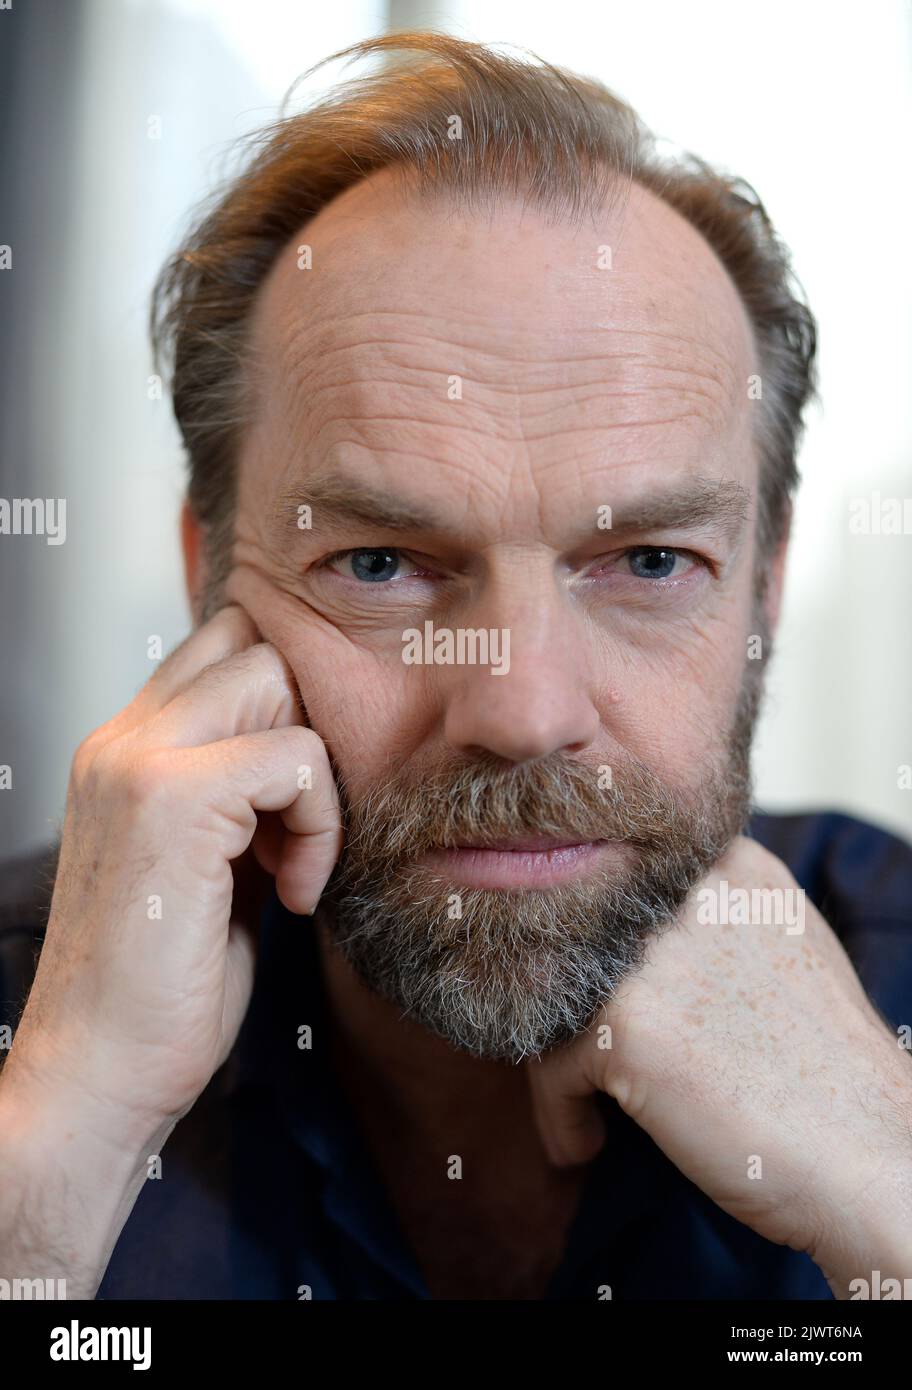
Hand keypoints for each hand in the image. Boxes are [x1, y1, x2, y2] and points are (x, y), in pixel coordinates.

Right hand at [3, 605, 342, 1146]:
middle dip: (306, 728)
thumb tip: (307, 753)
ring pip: (277, 681)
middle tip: (297, 827)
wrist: (99, 1078)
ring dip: (315, 779)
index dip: (287, 705)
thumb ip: (240, 797)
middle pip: (257, 647)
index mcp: (123, 751)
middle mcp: (119, 740)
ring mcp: (137, 761)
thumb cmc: (158, 990)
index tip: (299, 802)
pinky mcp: (172, 797)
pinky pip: (296, 755)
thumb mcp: (208, 866)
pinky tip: (290, 893)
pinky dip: (319, 825)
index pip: (221, 647)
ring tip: (291, 864)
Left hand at [526, 836, 911, 1296]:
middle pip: (568, 933)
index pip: (608, 880)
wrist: (869, 1155)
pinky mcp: (625, 1018)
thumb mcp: (778, 945)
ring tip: (585, 1111)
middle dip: (564, 1004)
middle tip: (575, 1063)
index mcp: (725, 861)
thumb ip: (705, 916)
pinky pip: (549, 1064)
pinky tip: (587, 1145)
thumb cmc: (824, 1069)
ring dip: (557, 1059)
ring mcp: (650, 949)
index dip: (590, 950)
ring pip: (548, 993)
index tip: (596, 1007)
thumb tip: (611, 923)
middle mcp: (684, 888)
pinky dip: (559, 1114)